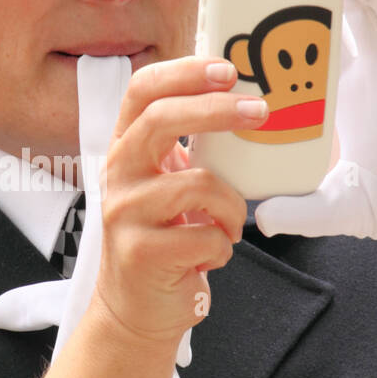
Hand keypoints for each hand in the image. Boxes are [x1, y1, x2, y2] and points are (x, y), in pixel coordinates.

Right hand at [92, 54, 249, 346]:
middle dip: (215, 109)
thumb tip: (242, 105)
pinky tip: (206, 258)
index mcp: (126, 149)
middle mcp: (117, 174)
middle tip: (259, 111)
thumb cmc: (164, 239)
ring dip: (231, 208)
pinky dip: (221, 247)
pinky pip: (206, 235)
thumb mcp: (169, 184)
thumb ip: (188, 149)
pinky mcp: (140, 252)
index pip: (142, 91)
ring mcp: (124, 212)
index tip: (227, 69)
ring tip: (227, 227)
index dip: (184, 72)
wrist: (137, 308)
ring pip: (198, 184)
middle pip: (160, 119)